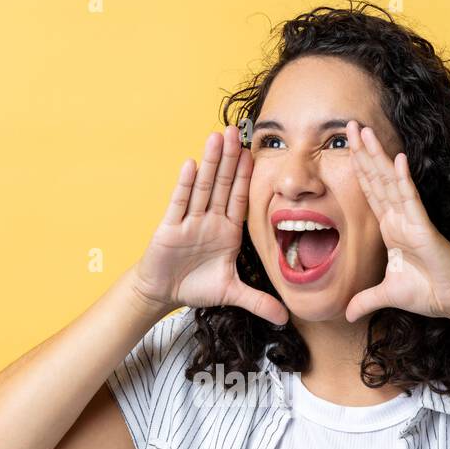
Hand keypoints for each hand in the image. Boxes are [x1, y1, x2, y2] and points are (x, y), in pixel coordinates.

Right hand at [131, 126, 288, 324]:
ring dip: (210, 163)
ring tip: (217, 136)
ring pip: (202, 187)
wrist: (162, 293)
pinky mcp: (170, 228)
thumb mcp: (232, 293)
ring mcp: (189, 221)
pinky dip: (185, 185)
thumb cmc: (195, 286)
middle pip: (222, 184)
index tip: (255, 152)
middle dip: (230, 158)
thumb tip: (286, 318)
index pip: (239, 198)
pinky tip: (191, 165)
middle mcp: (209, 220)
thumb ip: (258, 302)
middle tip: (237, 130)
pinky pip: (179, 204)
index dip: (247, 176)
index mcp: (227, 231)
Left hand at [344, 120, 449, 323]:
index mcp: (391, 229)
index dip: (358, 170)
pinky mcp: (424, 228)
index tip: (346, 147)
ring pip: (390, 182)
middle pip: (376, 179)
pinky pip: (411, 200)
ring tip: (364, 131)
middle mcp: (400, 219)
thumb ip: (366, 300)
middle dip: (363, 151)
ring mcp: (412, 220)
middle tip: (349, 123)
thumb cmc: (430, 293)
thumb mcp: (388, 295)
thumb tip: (345, 313)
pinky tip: (396, 158)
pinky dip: (403, 180)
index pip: (370, 193)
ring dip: (377, 156)